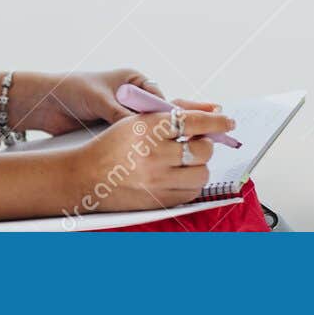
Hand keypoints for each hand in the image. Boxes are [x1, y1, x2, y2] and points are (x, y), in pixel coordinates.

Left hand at [26, 68, 220, 136]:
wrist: (46, 103)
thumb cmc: (73, 91)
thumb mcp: (101, 100)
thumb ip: (123, 114)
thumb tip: (145, 129)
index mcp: (134, 81)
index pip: (164, 100)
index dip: (183, 114)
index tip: (197, 125)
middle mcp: (134, 96)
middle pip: (166, 114)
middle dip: (187, 125)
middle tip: (211, 133)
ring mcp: (127, 114)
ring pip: (155, 130)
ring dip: (171, 139)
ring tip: (194, 149)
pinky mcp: (118, 129)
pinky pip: (140, 139)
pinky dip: (152, 147)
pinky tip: (165, 158)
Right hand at [67, 108, 236, 212]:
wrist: (86, 177)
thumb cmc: (112, 146)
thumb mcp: (136, 121)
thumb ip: (170, 115)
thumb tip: (208, 113)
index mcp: (148, 128)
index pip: (192, 120)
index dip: (216, 120)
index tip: (227, 120)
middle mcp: (153, 155)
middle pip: (202, 149)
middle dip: (205, 144)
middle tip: (197, 142)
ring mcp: (156, 181)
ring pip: (201, 174)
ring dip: (200, 166)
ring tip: (187, 161)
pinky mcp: (158, 201)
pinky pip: (191, 193)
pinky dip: (191, 183)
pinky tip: (180, 176)